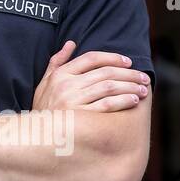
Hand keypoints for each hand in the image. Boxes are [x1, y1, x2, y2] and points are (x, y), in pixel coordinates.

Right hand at [32, 40, 149, 111]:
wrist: (36, 137)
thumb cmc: (44, 109)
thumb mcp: (44, 83)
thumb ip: (56, 62)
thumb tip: (71, 43)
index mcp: (60, 75)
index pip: (91, 58)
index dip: (112, 58)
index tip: (128, 62)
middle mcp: (67, 85)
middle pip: (105, 72)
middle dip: (129, 74)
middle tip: (143, 77)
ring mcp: (74, 100)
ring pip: (109, 87)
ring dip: (130, 87)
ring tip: (143, 90)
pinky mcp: (82, 116)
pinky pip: (108, 105)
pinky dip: (123, 101)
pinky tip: (134, 101)